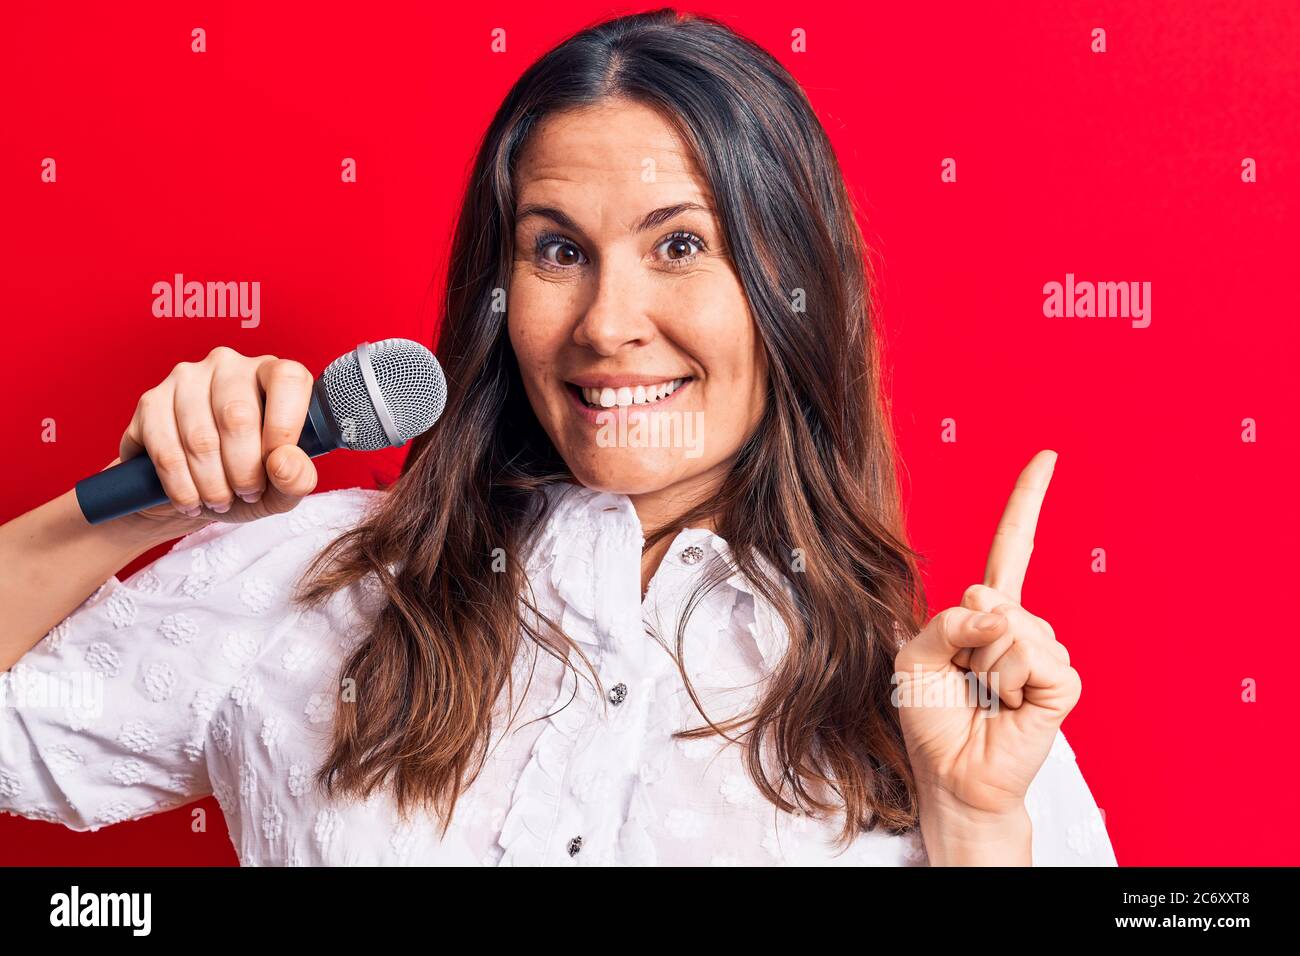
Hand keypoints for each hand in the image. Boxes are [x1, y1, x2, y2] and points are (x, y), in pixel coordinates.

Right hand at [111, 346, 319, 541]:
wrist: (194, 493)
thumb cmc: (248, 480)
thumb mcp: (282, 489)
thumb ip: (297, 478)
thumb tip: (283, 461)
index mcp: (273, 374)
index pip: (287, 379)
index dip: (285, 428)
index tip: (276, 467)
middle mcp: (229, 365)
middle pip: (238, 416)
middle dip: (244, 471)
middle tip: (247, 494)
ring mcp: (186, 379)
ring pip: (200, 438)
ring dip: (212, 484)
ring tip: (220, 501)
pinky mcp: (150, 402)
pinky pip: (166, 450)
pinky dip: (181, 486)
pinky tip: (191, 500)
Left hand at [894, 450, 1079, 827]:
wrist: (950, 773)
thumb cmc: (931, 714)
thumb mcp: (915, 654)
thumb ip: (948, 620)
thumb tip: (1000, 611)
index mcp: (988, 612)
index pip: (1013, 546)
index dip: (1028, 501)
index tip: (1048, 457)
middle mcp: (1022, 625)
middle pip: (992, 593)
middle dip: (960, 636)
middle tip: (962, 677)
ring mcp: (1047, 652)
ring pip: (1010, 628)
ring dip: (981, 665)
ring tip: (982, 695)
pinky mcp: (1062, 683)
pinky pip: (1030, 657)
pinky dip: (1005, 682)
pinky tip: (1005, 706)